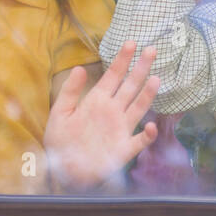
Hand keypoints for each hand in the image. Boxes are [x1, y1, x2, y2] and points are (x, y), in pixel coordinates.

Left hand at [44, 41, 159, 191]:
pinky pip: (140, 140)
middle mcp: (113, 111)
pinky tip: (151, 127)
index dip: (122, 60)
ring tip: (156, 78)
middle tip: (151, 50)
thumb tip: (78, 67)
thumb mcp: (59, 115)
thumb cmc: (61, 143)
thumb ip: (69, 92)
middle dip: (140, 68)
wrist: (64, 173)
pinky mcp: (124, 148)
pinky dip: (147, 135)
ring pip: (138, 107)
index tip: (131, 43)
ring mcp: (120, 129)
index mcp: (97, 101)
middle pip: (130, 86)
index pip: (113, 76)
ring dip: (147, 94)